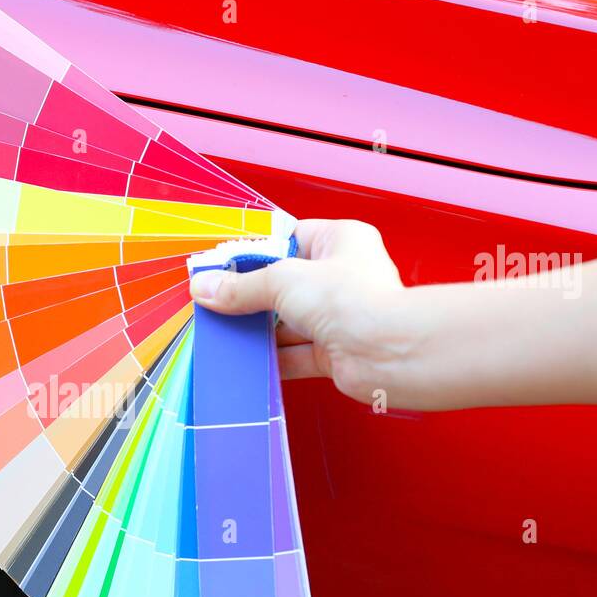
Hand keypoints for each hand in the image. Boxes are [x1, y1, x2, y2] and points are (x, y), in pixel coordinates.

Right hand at [190, 219, 407, 404]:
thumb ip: (242, 287)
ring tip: (225, 331)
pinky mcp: (334, 353)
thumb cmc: (356, 301)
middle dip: (252, 296)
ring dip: (258, 329)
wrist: (389, 354)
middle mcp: (342, 277)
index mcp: (340, 241)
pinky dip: (271, 358)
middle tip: (217, 300)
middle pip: (284, 283)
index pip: (289, 238)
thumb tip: (207, 287)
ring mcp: (338, 317)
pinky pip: (294, 354)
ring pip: (287, 322)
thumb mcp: (284, 280)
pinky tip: (247, 359)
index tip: (222, 265)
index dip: (256, 251)